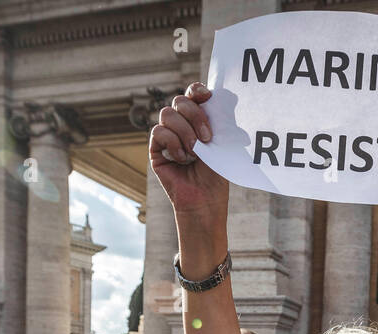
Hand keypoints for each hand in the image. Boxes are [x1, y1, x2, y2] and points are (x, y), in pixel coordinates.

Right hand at [149, 82, 228, 221]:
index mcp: (198, 120)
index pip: (192, 94)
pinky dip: (173, 143)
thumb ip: (218, 118)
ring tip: (195, 152)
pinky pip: (158, 131)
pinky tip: (181, 159)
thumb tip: (218, 95)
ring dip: (184, 132)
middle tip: (207, 138)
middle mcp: (181, 125)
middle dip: (195, 116)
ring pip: (167, 114)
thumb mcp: (222, 141)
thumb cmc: (217, 172)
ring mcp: (167, 136)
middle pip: (179, 101)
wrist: (206, 198)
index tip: (207, 97)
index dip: (197, 90)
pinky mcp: (155, 149)